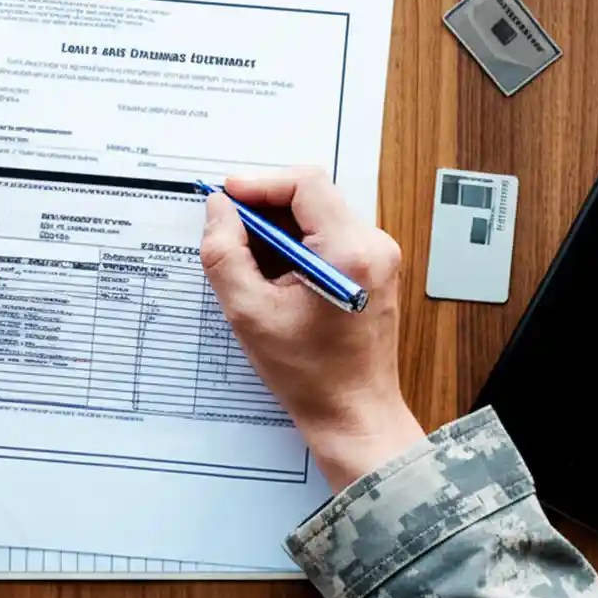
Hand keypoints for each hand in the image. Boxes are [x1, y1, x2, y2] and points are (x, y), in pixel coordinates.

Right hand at [199, 168, 425, 490]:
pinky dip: (295, 244)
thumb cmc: (311, 375)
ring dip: (278, 228)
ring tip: (251, 263)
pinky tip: (274, 276)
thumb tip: (219, 210)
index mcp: (350, 252)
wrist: (354, 413)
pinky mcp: (373, 268)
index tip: (226, 199)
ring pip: (317, 214)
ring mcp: (378, 256)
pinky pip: (328, 236)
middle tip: (229, 232)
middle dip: (264, 208)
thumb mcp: (249, 313)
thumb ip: (226, 254)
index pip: (304, 183)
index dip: (258, 184)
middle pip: (311, 195)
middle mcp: (373, 246)